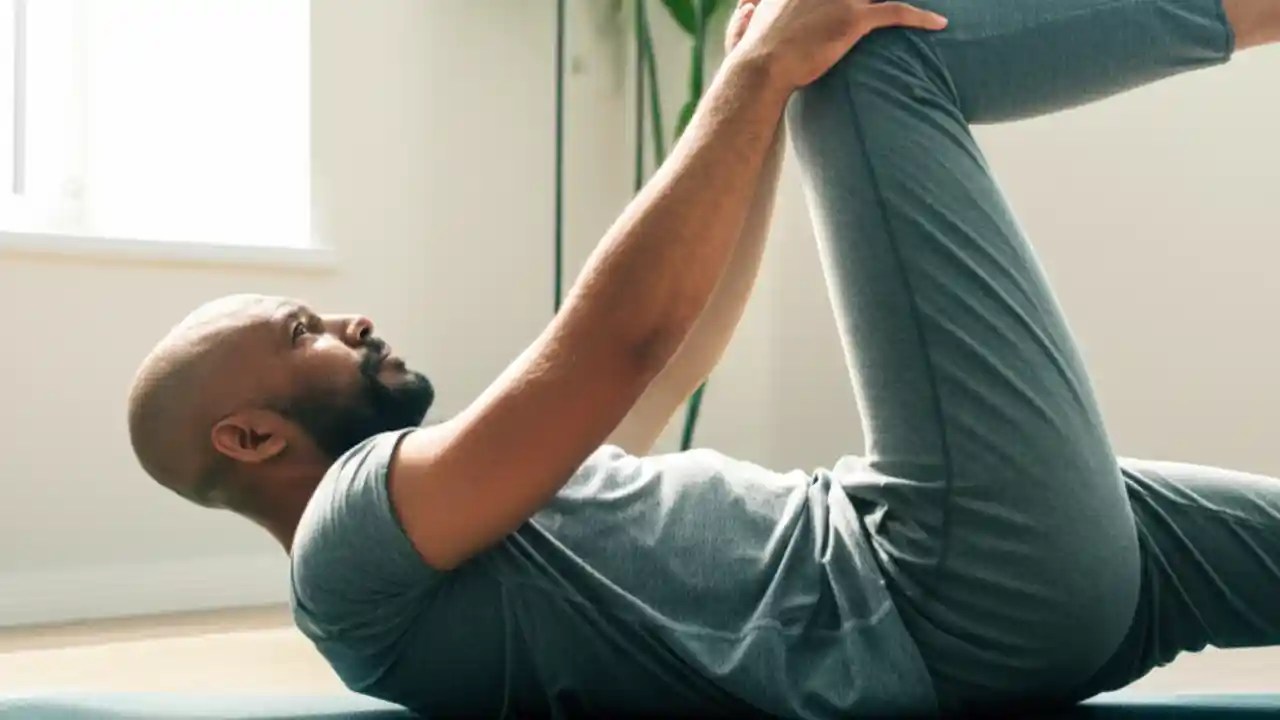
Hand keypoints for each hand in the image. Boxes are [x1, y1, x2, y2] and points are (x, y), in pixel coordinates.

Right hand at [726, 0, 947, 88]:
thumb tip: (746, 7)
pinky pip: (895, 11)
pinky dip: (920, 17)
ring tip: (933, 1)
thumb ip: (753, 10)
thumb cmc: (751, 52)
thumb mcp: (748, 19)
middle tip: (875, 6)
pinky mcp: (852, 19)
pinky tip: (938, 23)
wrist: (761, 67)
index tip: (850, 3)